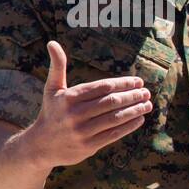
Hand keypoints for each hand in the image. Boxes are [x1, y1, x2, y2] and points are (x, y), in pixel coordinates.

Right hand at [24, 41, 152, 168]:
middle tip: (146, 92)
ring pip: (114, 118)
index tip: (138, 81)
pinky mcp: (88, 146)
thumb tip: (52, 42)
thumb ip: (57, 66)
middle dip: (132, 96)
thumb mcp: (52, 89)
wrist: (41, 145)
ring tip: (147, 104)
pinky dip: (129, 126)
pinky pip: (113, 134)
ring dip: (134, 110)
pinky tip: (140, 119)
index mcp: (69, 97)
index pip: (102, 87)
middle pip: (111, 102)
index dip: (123, 83)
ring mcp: (82, 131)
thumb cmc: (52, 112)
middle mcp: (75, 114)